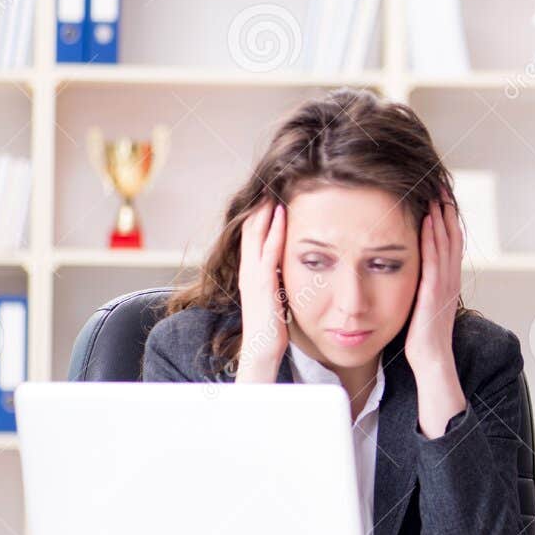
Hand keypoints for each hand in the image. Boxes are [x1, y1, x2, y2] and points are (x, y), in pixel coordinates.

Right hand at [235, 199, 287, 381]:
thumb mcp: (274, 295)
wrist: (261, 350)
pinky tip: (281, 215)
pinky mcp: (262, 284)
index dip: (259, 215)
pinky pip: (269, 252)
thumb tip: (286, 267)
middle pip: (250, 229)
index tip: (271, 196)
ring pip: (256, 235)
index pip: (252, 236)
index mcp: (250, 273)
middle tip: (271, 184)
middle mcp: (248, 271)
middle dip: (260, 206)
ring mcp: (253, 276)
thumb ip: (276, 279)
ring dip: (265, 212)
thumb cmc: (271, 326)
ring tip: (274, 190)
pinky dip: (274, 231)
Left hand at [405, 188, 466, 434]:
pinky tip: (428, 222)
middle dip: (445, 211)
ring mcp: (444, 286)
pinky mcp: (435, 294)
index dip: (445, 219)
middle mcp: (448, 280)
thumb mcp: (418, 307)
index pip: (448, 243)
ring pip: (446, 244)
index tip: (437, 197)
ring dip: (442, 218)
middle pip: (450, 237)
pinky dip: (433, 239)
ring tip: (436, 194)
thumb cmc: (420, 341)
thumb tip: (400, 270)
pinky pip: (434, 261)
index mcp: (444, 282)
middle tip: (440, 185)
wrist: (431, 364)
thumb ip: (416, 287)